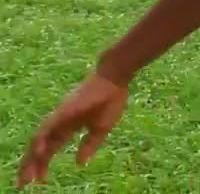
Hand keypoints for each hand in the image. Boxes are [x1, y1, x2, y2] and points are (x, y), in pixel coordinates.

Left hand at [16, 72, 128, 187]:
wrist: (114, 79)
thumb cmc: (110, 101)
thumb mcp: (101, 128)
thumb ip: (89, 145)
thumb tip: (79, 163)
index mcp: (69, 127)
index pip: (51, 148)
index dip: (43, 164)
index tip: (39, 181)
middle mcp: (59, 123)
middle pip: (40, 147)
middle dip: (31, 165)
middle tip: (23, 183)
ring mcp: (59, 116)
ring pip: (38, 139)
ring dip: (31, 158)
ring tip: (27, 176)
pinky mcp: (62, 111)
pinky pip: (46, 128)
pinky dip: (40, 141)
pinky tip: (38, 153)